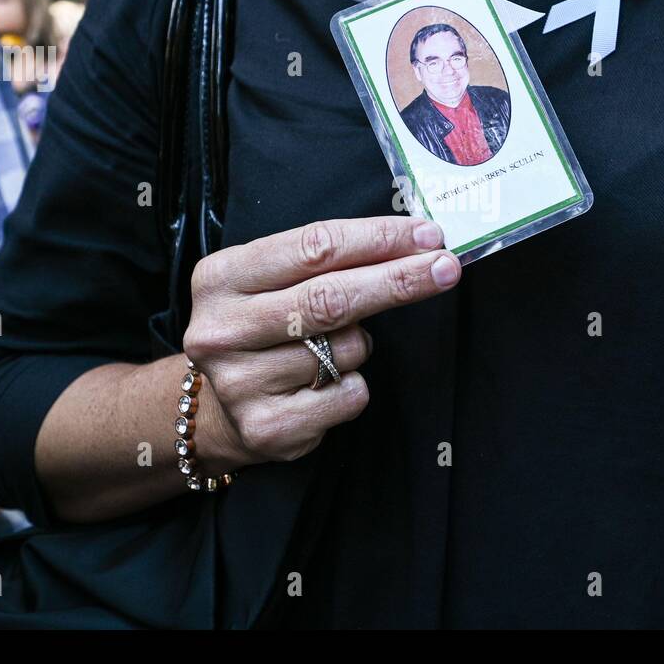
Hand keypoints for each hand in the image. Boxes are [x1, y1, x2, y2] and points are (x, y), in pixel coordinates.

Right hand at [183, 216, 459, 469]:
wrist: (218, 409)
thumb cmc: (264, 328)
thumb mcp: (275, 281)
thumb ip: (328, 261)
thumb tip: (418, 244)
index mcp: (222, 276)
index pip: (314, 247)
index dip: (379, 239)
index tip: (428, 236)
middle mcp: (222, 329)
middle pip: (331, 298)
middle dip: (398, 280)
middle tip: (446, 268)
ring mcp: (240, 383)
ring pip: (345, 349)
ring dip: (361, 344)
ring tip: (332, 347)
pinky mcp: (266, 427)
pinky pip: (347, 395)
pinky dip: (353, 386)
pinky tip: (325, 385)